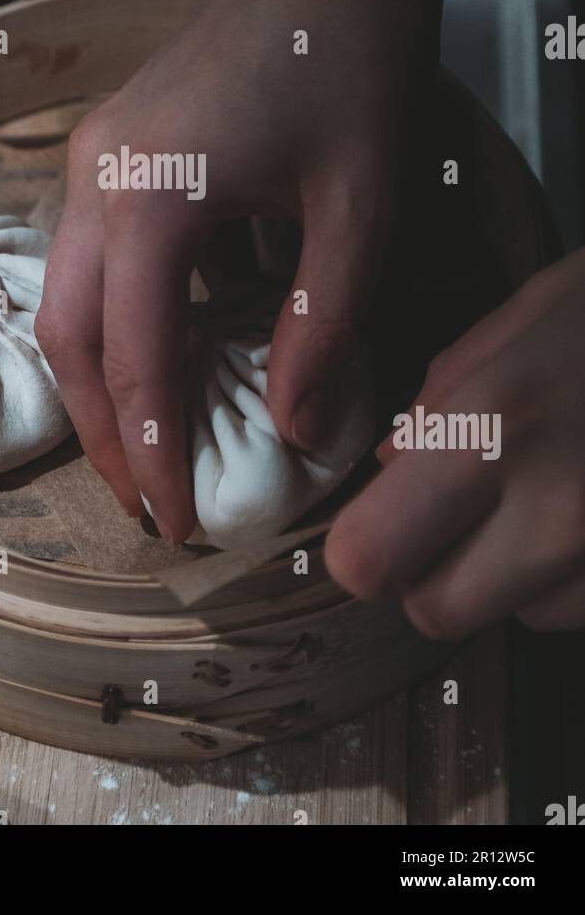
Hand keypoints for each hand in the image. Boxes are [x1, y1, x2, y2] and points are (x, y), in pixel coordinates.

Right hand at [36, 0, 447, 540]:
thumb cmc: (355, 58)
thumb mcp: (361, 209)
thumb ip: (323, 328)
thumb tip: (295, 432)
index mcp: (149, 197)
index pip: (135, 361)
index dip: (155, 454)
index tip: (178, 526)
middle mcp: (97, 176)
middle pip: (68, 336)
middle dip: (104, 428)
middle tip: (148, 501)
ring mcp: (97, 152)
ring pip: (70, 294)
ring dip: (104, 374)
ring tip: (154, 442)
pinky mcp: (119, 141)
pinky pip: (97, 250)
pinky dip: (124, 314)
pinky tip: (176, 347)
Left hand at [326, 248, 584, 635]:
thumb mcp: (535, 310)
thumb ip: (445, 390)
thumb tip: (394, 464)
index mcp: (497, 425)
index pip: (371, 557)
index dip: (365, 545)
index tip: (375, 523)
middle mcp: (557, 508)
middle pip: (435, 612)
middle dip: (430, 571)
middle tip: (452, 517)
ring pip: (518, 616)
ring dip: (512, 573)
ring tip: (552, 490)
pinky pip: (581, 611)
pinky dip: (573, 576)